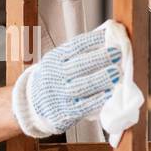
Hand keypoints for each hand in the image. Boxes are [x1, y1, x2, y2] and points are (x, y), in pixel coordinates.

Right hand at [11, 22, 123, 136]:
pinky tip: (110, 93)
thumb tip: (107, 37)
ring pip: (82, 85)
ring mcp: (59, 95)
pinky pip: (83, 106)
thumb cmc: (55, 79)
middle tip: (119, 53)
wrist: (32, 104)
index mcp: (55, 59)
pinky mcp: (65, 113)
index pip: (75, 46)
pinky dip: (98, 99)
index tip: (112, 36)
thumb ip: (78, 52)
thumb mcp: (59, 61)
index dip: (94, 41)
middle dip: (100, 58)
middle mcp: (55, 76)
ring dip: (102, 78)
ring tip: (118, 72)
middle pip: (79, 65)